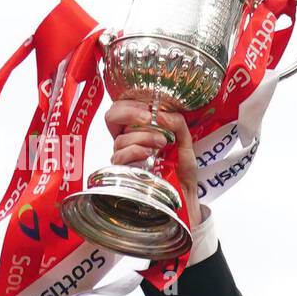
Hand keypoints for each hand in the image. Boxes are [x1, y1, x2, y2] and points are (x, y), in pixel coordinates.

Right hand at [105, 100, 201, 227]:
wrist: (185, 191)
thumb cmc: (182, 167)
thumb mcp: (185, 141)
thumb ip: (177, 123)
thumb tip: (160, 112)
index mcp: (139, 128)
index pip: (122, 107)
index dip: (131, 104)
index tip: (150, 108)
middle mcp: (127, 139)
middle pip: (111, 117)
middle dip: (129, 113)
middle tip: (148, 118)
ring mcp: (124, 155)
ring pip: (120, 138)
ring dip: (142, 136)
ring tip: (162, 143)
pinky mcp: (124, 171)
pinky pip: (119, 156)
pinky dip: (134, 150)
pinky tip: (148, 153)